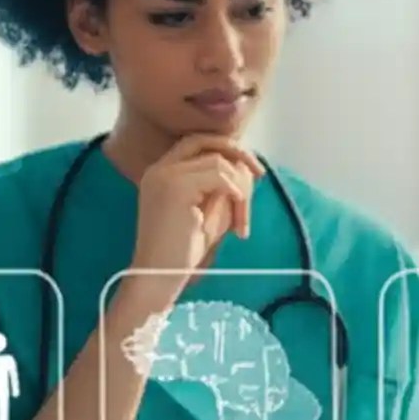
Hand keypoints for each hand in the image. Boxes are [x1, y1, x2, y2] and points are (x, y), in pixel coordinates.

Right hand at [130, 134, 263, 278]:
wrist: (157, 278)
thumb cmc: (183, 252)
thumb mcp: (210, 212)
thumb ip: (224, 187)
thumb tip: (248, 167)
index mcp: (161, 172)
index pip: (198, 143)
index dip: (227, 150)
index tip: (252, 170)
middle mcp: (159, 168)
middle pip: (207, 141)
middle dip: (238, 154)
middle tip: (260, 174)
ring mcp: (164, 175)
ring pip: (219, 161)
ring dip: (240, 190)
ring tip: (239, 224)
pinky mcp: (175, 188)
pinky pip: (219, 175)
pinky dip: (236, 194)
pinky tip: (235, 223)